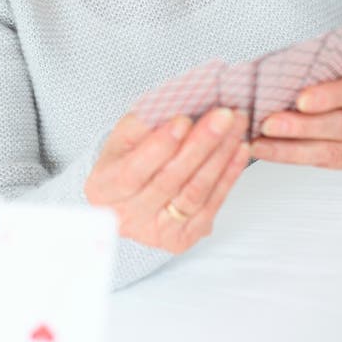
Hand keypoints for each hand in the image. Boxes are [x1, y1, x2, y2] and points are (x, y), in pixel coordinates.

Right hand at [84, 107, 249, 253]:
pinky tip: (237, 151)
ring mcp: (156, 232)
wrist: (129, 192)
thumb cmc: (126, 156)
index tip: (184, 120)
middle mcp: (127, 216)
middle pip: (169, 181)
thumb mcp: (124, 134)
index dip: (160, 146)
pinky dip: (228, 176)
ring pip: (194, 194)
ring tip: (235, 128)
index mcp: (104, 188)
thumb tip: (177, 104)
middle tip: (223, 116)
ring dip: (220, 157)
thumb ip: (144, 122)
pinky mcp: (182, 237)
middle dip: (200, 145)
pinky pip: (210, 205)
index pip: (134, 171)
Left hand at [249, 54, 341, 169]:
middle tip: (270, 123)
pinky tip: (274, 151)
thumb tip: (297, 58)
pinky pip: (333, 163)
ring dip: (293, 149)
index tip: (301, 98)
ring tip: (262, 143)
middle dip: (303, 127)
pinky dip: (299, 158)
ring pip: (336, 151)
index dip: (333, 96)